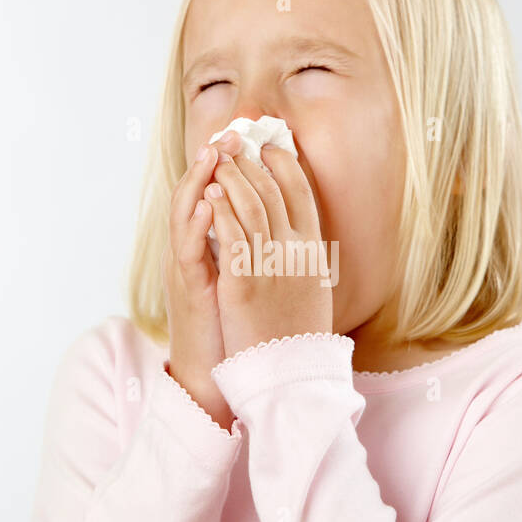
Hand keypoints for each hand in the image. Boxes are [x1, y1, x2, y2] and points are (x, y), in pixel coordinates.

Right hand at [162, 137, 235, 430]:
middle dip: (213, 162)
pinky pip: (187, 249)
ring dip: (199, 182)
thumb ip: (258, 251)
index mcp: (212, 245)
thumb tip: (285, 228)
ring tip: (213, 154)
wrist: (215, 374)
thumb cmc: (237, 328)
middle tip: (229, 134)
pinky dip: (197, 223)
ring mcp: (186, 266)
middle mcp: (194, 250)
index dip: (229, 166)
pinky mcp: (186, 286)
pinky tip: (209, 203)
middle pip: (198, 193)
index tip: (248, 139)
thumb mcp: (251, 280)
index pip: (217, 194)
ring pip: (185, 213)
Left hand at [202, 137, 332, 357]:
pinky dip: (219, 210)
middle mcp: (296, 252)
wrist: (291, 376)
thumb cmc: (299, 335)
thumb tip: (301, 237)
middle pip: (272, 190)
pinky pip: (229, 235)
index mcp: (314, 251)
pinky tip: (207, 197)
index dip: (282, 163)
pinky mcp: (244, 283)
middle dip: (249, 161)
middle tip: (232, 145)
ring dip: (230, 177)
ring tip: (215, 162)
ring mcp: (271, 266)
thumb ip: (305, 259)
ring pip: (249, 205)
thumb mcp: (313, 289)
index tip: (267, 147)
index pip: (301, 192)